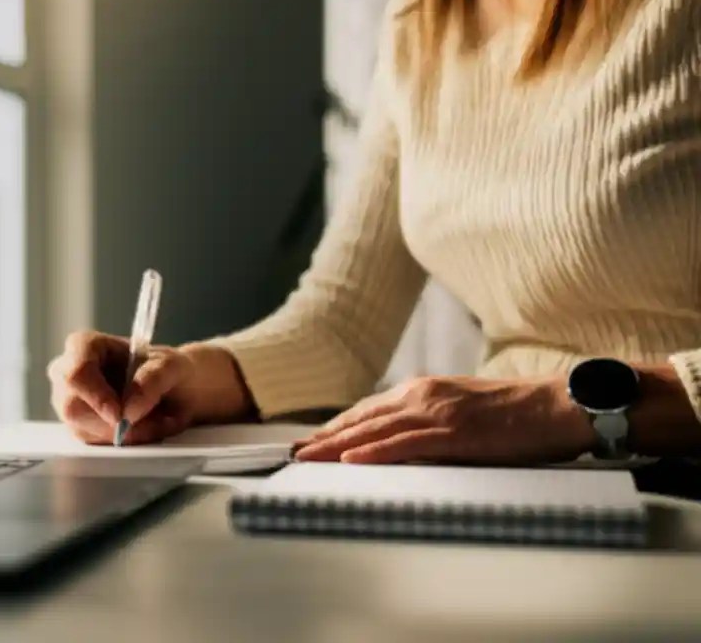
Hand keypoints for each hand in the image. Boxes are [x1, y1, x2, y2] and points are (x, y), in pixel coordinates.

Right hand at [47, 332, 255, 444]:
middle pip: (72, 407)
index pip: (76, 373)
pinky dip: (125, 442)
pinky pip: (94, 444)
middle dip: (113, 424)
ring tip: (154, 422)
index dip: (95, 397)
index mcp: (85, 346)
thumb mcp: (171, 366)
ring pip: (83, 430)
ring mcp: (69, 402)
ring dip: (125, 435)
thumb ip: (152, 380)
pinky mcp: (78, 426)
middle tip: (151, 423)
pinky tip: (143, 429)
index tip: (120, 416)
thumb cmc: (168, 369)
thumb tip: (128, 410)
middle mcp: (68, 373)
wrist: (176, 390)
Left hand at [292, 375, 596, 464]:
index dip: (336, 426)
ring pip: (374, 430)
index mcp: (424, 390)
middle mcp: (423, 395)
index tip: (310, 440)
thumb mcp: (462, 410)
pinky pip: (405, 444)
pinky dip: (374, 452)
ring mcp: (437, 412)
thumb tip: (402, 442)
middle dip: (325, 436)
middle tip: (294, 452)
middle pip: (362, 419)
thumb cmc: (516, 414)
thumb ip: (429, 421)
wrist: (558, 406)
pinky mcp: (454, 433)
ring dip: (336, 445)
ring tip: (306, 457)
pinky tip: (350, 460)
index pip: (368, 410)